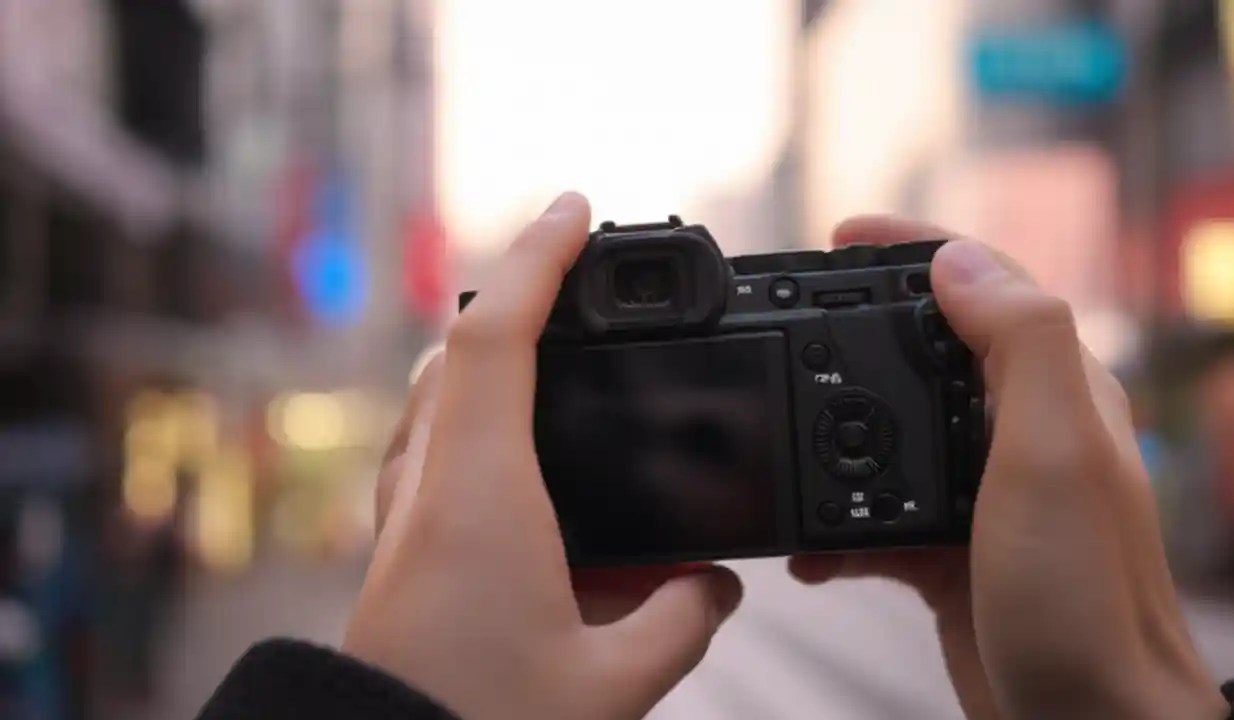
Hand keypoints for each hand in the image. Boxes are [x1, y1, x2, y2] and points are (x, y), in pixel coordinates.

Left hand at [346, 193, 742, 718]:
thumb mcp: (610, 686)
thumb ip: (681, 625)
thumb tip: (715, 588)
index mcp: (479, 498)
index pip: (494, 338)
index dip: (536, 262)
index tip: (573, 210)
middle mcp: (429, 489)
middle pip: (459, 351)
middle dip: (521, 296)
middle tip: (583, 279)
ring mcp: (405, 515)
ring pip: (442, 396)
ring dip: (495, 356)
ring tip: (565, 360)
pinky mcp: (400, 547)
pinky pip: (438, 449)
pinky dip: (481, 419)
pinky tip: (530, 462)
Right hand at [790, 219, 1227, 719]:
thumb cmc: (1085, 601)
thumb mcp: (1054, 454)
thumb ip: (1019, 346)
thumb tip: (959, 260)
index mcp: (1055, 389)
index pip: (984, 283)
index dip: (914, 244)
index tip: (841, 231)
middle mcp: (1020, 430)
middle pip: (927, 345)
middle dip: (855, 323)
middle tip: (788, 317)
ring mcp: (983, 490)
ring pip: (890, 430)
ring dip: (832, 430)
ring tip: (781, 435)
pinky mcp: (950, 548)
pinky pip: (875, 512)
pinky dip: (832, 523)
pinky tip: (810, 549)